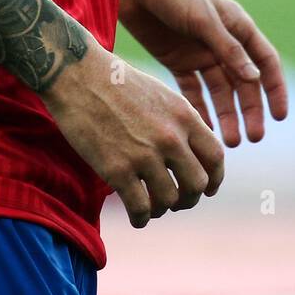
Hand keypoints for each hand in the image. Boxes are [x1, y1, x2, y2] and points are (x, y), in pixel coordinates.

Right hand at [42, 42, 224, 228]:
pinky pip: (141, 209)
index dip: (215, 179)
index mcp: (184, 115)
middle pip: (197, 184)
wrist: (79, 75)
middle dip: (190, 198)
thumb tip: (191, 154)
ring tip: (152, 206)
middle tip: (177, 201)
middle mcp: (170, 137)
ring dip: (163, 208)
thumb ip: (180, 123)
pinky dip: (142, 219)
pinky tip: (137, 216)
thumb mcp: (161, 95)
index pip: (215, 157)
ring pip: (170, 200)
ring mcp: (145, 155)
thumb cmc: (117, 83)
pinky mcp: (117, 170)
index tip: (208, 189)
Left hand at [118, 0, 288, 147]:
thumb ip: (227, 48)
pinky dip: (199, 108)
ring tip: (228, 142)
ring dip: (226, 114)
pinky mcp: (177, 60)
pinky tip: (202, 128)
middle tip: (253, 137)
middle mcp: (222, 41)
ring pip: (219, 91)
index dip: (275, 88)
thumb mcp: (203, 19)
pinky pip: (192, 90)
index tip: (280, 116)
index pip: (265, 61)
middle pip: (243, 82)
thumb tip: (254, 78)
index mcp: (237, 25)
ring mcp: (200, 52)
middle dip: (250, 110)